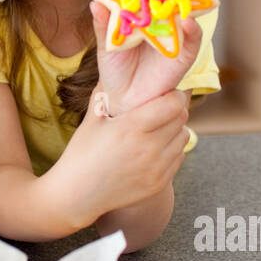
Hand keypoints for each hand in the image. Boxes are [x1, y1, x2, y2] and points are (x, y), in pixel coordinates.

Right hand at [48, 89, 190, 232]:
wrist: (77, 195)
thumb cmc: (82, 153)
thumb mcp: (92, 118)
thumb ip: (106, 91)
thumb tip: (114, 66)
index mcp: (132, 128)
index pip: (173, 104)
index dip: (174, 94)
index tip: (168, 91)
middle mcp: (148, 148)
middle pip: (181, 118)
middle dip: (175, 109)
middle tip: (163, 106)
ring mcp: (157, 168)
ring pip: (184, 137)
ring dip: (175, 128)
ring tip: (158, 127)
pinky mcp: (160, 182)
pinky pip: (179, 156)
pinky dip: (172, 148)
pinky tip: (155, 147)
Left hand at [89, 0, 207, 116]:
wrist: (124, 98)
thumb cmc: (116, 67)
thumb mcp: (107, 41)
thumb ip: (103, 21)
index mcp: (147, 9)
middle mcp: (165, 16)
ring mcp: (178, 32)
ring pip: (191, 3)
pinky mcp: (185, 53)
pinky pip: (193, 38)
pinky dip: (193, 28)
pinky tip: (189, 19)